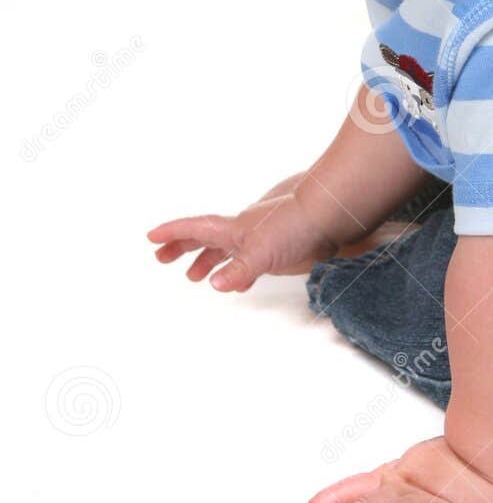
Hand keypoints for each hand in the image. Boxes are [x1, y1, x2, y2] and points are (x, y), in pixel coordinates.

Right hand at [146, 190, 338, 291]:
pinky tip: (237, 283)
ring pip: (226, 250)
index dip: (173, 233)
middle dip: (182, 248)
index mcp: (233, 229)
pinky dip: (237, 272)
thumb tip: (215, 284)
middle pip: (205, 238)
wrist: (331, 217)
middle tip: (161, 258)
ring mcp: (260, 240)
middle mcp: (243, 232)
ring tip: (195, 276)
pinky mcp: (278, 251)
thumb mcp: (262, 252)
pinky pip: (248, 262)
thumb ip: (239, 269)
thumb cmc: (296, 227)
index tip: (151, 238)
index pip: (196, 228)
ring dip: (208, 261)